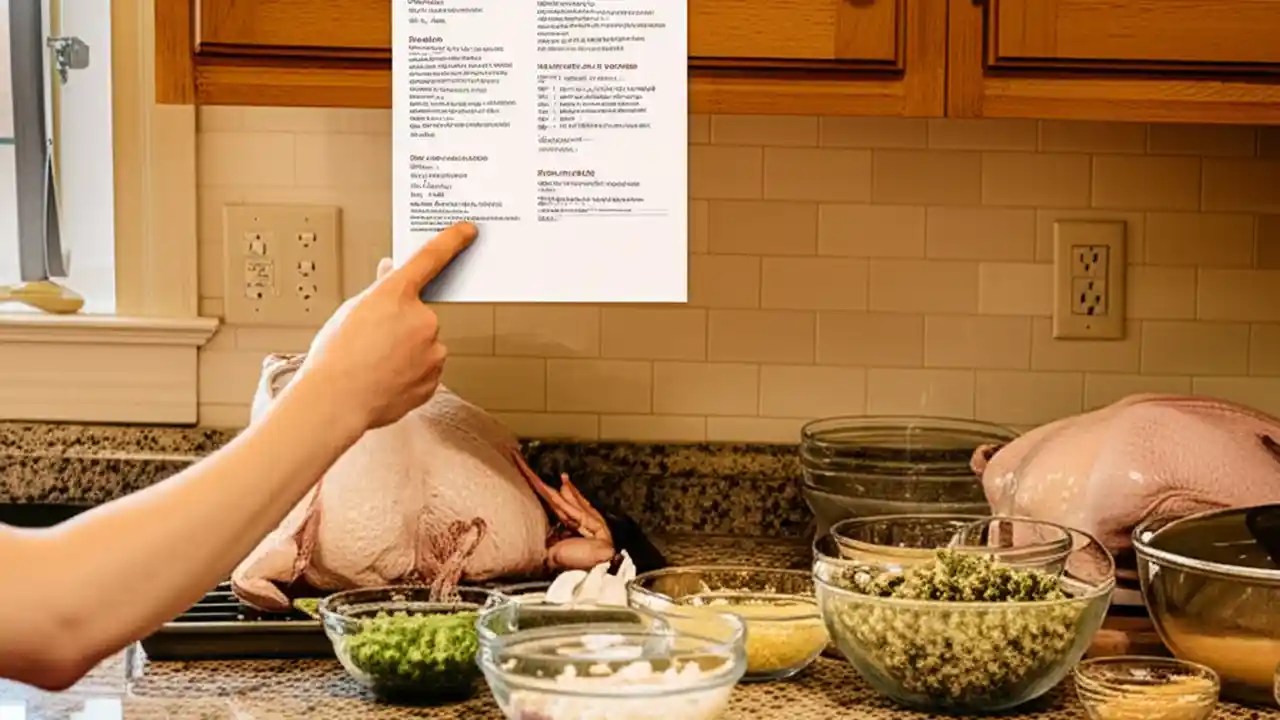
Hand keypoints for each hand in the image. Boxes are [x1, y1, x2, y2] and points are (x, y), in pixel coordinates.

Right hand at [295, 222, 477, 430]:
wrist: (336, 401)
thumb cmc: (336, 357)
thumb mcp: (351, 311)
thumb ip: (378, 290)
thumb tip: (390, 271)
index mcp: (397, 294)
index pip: (431, 257)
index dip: (452, 240)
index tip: (467, 231)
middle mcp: (423, 318)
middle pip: (420, 316)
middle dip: (402, 326)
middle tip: (374, 343)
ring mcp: (432, 350)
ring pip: (424, 345)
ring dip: (406, 352)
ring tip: (375, 365)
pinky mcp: (434, 378)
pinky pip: (424, 370)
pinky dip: (408, 374)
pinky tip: (385, 379)